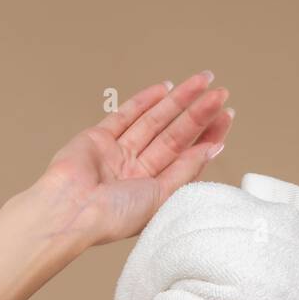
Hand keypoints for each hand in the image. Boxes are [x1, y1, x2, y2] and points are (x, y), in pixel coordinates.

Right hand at [33, 71, 233, 247]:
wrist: (72, 209)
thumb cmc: (112, 217)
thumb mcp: (161, 197)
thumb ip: (185, 171)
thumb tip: (211, 149)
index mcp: (152, 192)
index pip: (187, 158)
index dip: (207, 137)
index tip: (226, 118)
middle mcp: (136, 173)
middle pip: (174, 137)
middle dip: (198, 114)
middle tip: (220, 94)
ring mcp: (117, 154)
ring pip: (154, 121)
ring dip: (178, 101)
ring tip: (202, 82)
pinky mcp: (98, 139)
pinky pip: (125, 116)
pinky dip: (144, 101)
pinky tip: (166, 89)